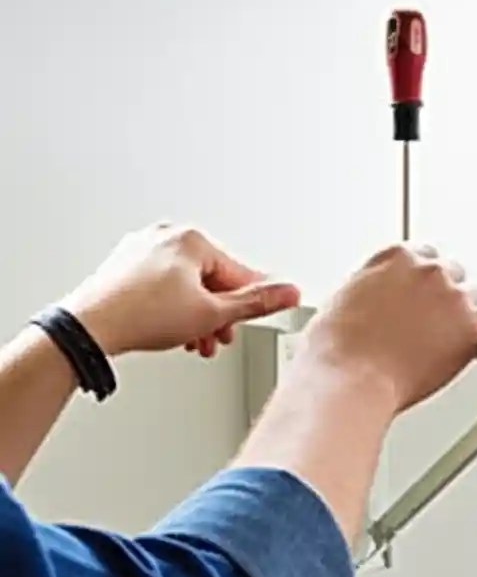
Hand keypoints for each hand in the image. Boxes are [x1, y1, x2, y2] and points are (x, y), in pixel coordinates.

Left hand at [61, 223, 300, 357]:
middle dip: (216, 313)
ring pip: (184, 284)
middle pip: (210, 279)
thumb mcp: (212, 314)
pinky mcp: (122, 268)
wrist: (87, 330)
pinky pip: (160, 285)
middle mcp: (164, 237)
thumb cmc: (139, 316)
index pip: (238, 272)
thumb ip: (256, 303)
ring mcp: (140, 251)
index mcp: (191, 239)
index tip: (258, 315)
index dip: (249, 302)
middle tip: (216, 336)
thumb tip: (288, 293)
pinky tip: (169, 329)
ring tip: (192, 338)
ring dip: (194, 314)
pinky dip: (170, 307)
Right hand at [299, 243, 476, 412]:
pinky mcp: (471, 323)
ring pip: (473, 293)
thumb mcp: (347, 297)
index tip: (423, 293)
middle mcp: (427, 269)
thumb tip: (383, 295)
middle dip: (442, 293)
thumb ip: (376, 285)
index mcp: (396, 257)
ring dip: (462, 309)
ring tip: (446, 334)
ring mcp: (452, 294)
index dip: (423, 279)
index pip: (424, 255)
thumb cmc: (338, 350)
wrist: (349, 378)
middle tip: (432, 318)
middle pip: (451, 272)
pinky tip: (468, 338)